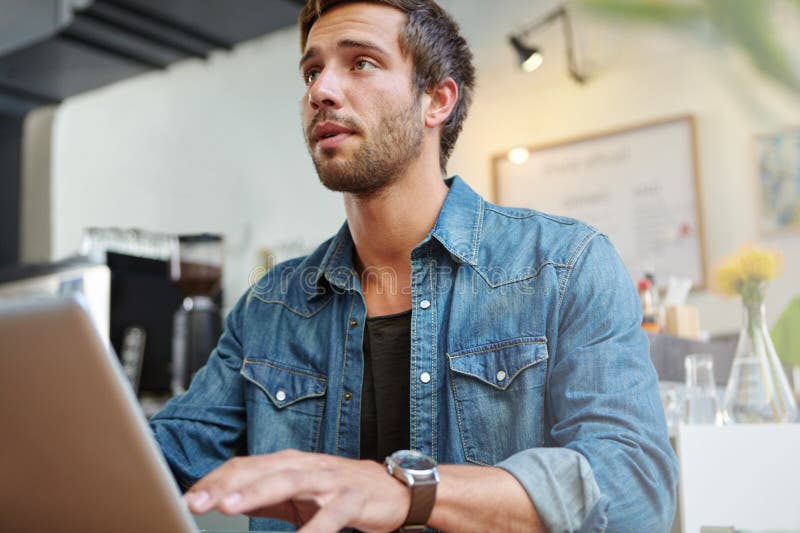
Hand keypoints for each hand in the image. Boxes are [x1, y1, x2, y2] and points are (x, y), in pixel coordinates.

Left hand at [183, 449, 410, 532]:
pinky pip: (331, 515)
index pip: (246, 467)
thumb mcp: (299, 494)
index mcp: (290, 464)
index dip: (216, 481)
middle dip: (226, 485)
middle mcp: (307, 466)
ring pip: (289, 480)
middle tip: (196, 501)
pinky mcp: (353, 498)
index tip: (188, 499)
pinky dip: (313, 528)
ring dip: (257, 492)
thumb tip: (224, 502)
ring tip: (228, 506)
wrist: (393, 490)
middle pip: (261, 470)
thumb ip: (265, 498)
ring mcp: (330, 480)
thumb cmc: (341, 491)